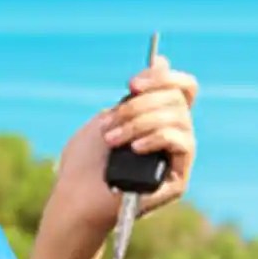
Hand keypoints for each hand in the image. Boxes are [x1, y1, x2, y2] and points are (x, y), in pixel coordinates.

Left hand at [40, 55, 199, 258]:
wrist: (75, 198)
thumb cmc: (84, 162)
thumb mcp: (105, 118)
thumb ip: (134, 94)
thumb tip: (162, 60)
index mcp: (158, 119)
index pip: (181, 87)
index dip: (163, 78)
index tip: (132, 83)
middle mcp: (173, 135)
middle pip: (177, 99)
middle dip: (138, 105)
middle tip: (108, 124)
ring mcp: (178, 156)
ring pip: (178, 118)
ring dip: (139, 122)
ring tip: (112, 140)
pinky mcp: (179, 177)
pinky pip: (182, 142)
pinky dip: (157, 137)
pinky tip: (135, 147)